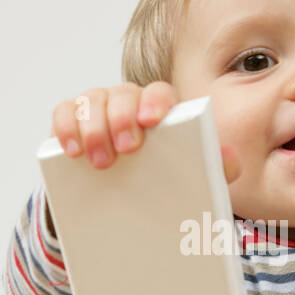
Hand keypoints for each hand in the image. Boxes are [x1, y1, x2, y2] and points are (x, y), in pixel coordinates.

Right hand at [50, 81, 240, 181]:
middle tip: (126, 149)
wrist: (124, 201)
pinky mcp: (71, 122)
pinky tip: (70, 148)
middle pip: (123, 94)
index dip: (155, 102)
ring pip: (92, 101)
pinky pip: (64, 112)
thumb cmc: (161, 179)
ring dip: (93, 128)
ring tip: (98, 160)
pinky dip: (65, 126)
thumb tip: (230, 159)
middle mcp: (127, 102)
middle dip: (122, 118)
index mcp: (159, 110)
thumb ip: (215, 167)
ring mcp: (97, 109)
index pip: (159, 93)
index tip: (151, 120)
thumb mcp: (190, 176)